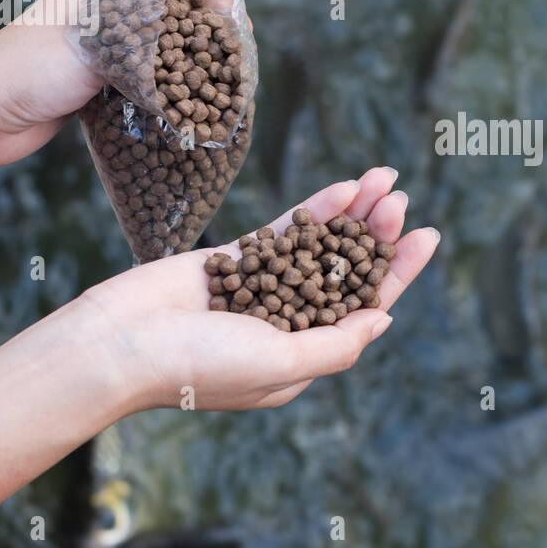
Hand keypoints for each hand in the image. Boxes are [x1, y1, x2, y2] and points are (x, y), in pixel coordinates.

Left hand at [0, 0, 296, 167]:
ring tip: (239, 75)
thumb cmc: (20, 71)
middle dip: (225, 20)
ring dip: (203, 61)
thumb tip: (201, 27)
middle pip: (184, 9)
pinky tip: (198, 106)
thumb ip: (143, 31)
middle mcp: (109, 14)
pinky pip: (153, 83)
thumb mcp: (90, 42)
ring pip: (171, 49)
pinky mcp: (100, 87)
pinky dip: (177, 92)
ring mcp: (105, 51)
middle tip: (257, 42)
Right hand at [80, 167, 438, 411]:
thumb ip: (336, 344)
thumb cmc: (199, 366)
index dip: (397, 273)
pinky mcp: (232, 258)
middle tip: (403, 202)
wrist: (118, 345)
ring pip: (319, 245)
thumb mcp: (281, 364)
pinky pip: (283, 231)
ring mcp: (259, 287)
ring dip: (352, 215)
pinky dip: (315, 210)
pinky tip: (345, 187)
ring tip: (385, 180)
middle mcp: (285, 322)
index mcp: (301, 357)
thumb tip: (384, 320)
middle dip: (377, 236)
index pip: (364, 309)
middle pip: (346, 271)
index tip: (428, 236)